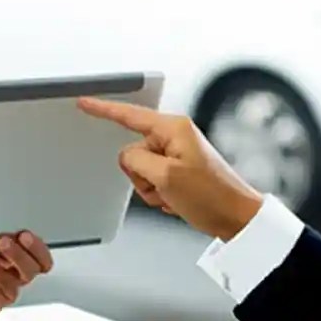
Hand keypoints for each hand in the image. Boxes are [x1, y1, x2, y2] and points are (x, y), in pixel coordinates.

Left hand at [0, 232, 53, 314]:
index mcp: (19, 251)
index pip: (42, 255)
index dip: (37, 246)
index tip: (24, 233)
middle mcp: (14, 270)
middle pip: (34, 268)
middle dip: (19, 253)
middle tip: (2, 240)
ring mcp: (3, 287)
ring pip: (17, 283)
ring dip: (2, 269)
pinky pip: (0, 298)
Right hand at [78, 97, 263, 240]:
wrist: (236, 218)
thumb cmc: (212, 195)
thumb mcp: (166, 176)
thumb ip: (136, 160)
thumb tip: (127, 157)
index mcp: (173, 128)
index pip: (129, 114)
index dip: (103, 109)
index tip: (84, 102)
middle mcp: (175, 135)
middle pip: (133, 150)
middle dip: (140, 174)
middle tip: (163, 186)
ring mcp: (176, 153)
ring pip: (140, 169)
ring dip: (151, 187)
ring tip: (173, 194)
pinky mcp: (178, 169)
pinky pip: (152, 179)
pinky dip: (159, 193)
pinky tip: (176, 199)